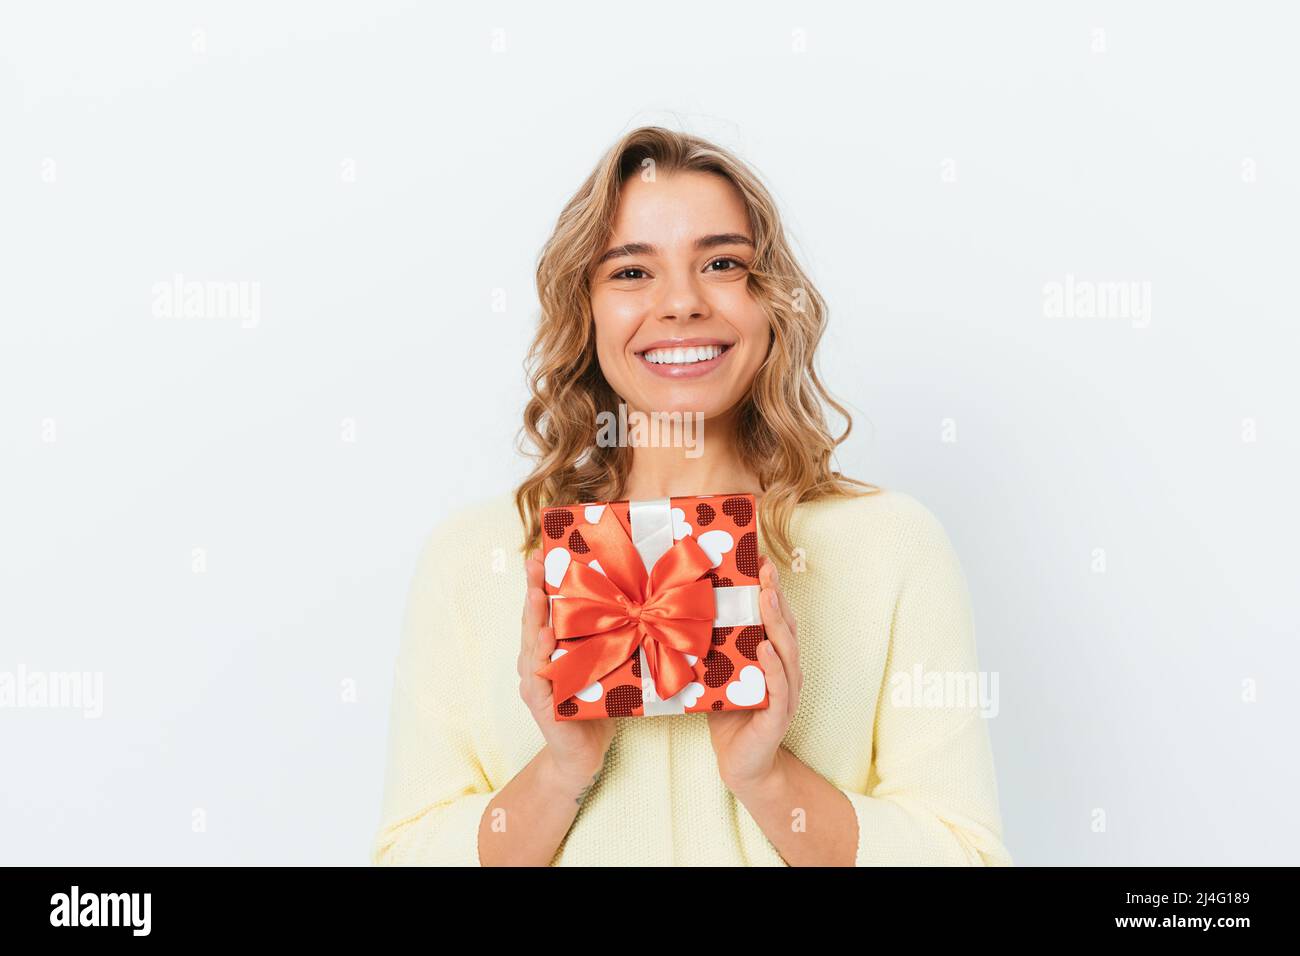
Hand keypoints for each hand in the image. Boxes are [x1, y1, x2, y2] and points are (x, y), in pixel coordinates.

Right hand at [518, 548, 616, 783]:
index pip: (547, 608)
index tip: (544, 552)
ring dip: (534, 618)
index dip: (543, 581)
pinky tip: (544, 642)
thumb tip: (645, 605)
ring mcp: (535, 681)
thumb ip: (612, 638)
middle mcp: (538, 659)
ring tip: (537, 593)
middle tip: (536, 561)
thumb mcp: (606, 664)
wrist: (582, 757)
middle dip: (534, 589)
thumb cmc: (597, 706)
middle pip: (533, 618)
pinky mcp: (541, 704)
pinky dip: (541, 659)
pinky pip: (539, 677)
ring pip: (531, 643)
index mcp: (553, 646)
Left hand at [706, 556, 801, 793]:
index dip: (771, 589)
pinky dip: (774, 665)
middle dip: (776, 595)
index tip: (761, 561)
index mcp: (774, 658)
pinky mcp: (779, 715)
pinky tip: (765, 647)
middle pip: (786, 626)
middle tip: (765, 568)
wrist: (742, 766)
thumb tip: (684, 613)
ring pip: (787, 650)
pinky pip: (779, 686)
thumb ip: (714, 648)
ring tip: (767, 596)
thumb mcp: (719, 674)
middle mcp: (786, 670)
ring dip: (777, 621)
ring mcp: (787, 692)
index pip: (776, 617)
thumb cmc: (730, 716)